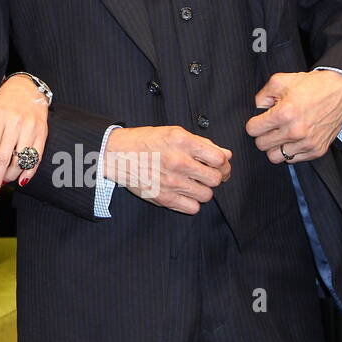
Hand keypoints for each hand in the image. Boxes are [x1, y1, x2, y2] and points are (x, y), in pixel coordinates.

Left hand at [0, 74, 48, 197]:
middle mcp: (15, 122)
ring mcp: (31, 127)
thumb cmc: (4, 101)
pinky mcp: (43, 132)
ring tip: (2, 183)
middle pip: (5, 157)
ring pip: (21, 160)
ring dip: (11, 176)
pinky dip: (29, 171)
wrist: (28, 87)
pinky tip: (21, 180)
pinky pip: (37, 156)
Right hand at [102, 125, 231, 214]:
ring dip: (202, 190)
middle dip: (215, 177)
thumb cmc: (144, 141)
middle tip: (206, 175)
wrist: (115, 154)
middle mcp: (178, 161)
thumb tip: (226, 155)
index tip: (218, 165)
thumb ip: (202, 143)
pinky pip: (193, 208)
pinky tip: (183, 193)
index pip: (219, 159)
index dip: (223, 163)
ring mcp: (171, 181)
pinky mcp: (163, 197)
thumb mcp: (173, 133)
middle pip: (216, 179)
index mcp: (182, 141)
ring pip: (207, 195)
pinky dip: (191, 203)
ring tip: (192, 183)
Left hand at [247, 70, 341, 163]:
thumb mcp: (280, 81)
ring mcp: (307, 143)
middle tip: (270, 127)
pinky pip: (292, 160)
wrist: (341, 91)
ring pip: (275, 157)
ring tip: (280, 135)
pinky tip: (293, 139)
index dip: (254, 123)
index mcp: (284, 113)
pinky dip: (290, 151)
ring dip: (275, 146)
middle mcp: (295, 131)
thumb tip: (256, 111)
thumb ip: (261, 96)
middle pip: (261, 145)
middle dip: (262, 135)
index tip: (260, 120)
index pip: (253, 130)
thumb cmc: (311, 85)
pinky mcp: (317, 150)